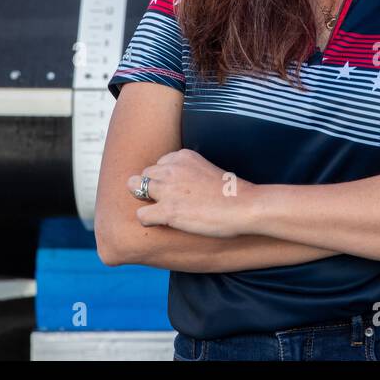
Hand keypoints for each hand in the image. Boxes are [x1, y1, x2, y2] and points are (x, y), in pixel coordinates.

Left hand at [127, 149, 254, 237]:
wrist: (244, 206)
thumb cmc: (231, 193)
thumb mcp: (206, 169)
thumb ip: (188, 172)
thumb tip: (180, 186)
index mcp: (182, 156)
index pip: (159, 164)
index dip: (165, 180)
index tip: (178, 191)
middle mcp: (171, 168)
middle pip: (145, 175)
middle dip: (151, 188)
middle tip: (167, 203)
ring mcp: (168, 189)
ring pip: (135, 189)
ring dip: (146, 201)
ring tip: (163, 212)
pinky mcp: (168, 210)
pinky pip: (141, 215)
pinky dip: (148, 221)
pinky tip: (163, 223)